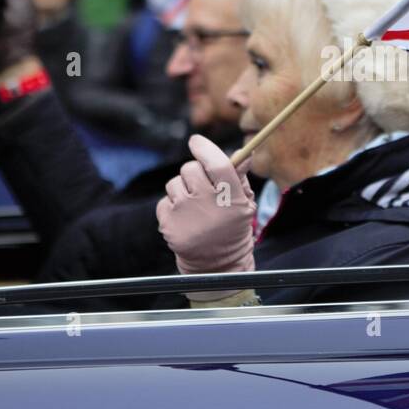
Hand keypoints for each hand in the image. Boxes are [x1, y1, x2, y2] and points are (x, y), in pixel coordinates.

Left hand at [156, 135, 255, 298]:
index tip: (196, 141)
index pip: (217, 163)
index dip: (205, 148)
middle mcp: (209, 206)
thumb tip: (243, 153)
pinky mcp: (169, 225)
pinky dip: (172, 206)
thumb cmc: (232, 230)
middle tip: (201, 184)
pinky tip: (185, 219)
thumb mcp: (243, 205)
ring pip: (174, 183)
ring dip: (182, 189)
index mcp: (232, 200)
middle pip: (191, 168)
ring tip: (194, 207)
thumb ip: (239, 178)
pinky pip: (165, 201)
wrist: (215, 267)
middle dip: (194, 172)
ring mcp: (186, 216)